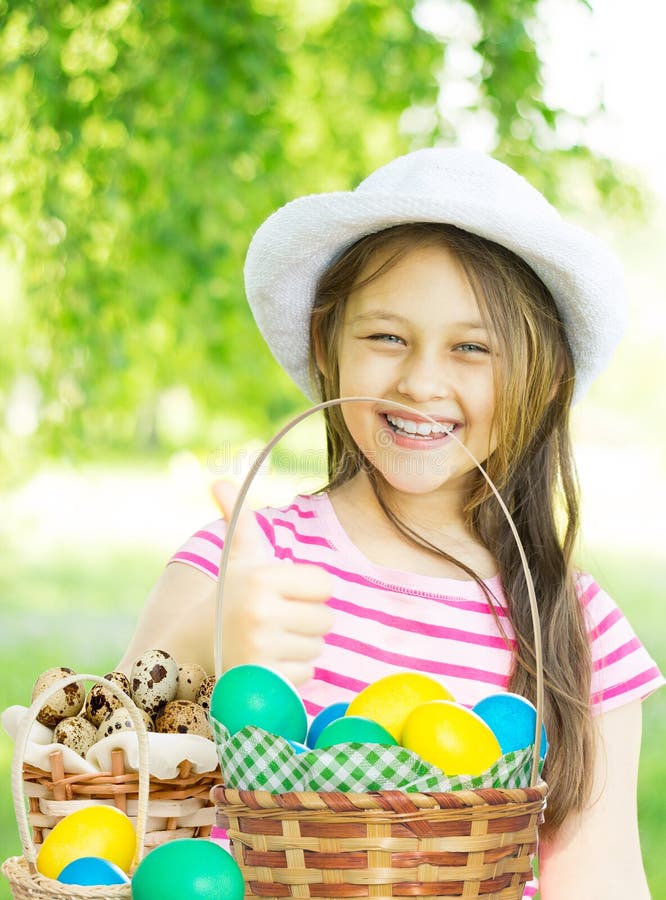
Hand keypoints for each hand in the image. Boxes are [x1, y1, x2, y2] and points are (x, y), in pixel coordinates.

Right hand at [212, 481, 333, 684]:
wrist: (190, 647)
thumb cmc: (228, 596)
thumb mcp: (236, 557)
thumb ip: (239, 518)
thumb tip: (219, 480)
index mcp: (262, 578)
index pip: (325, 585)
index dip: (309, 590)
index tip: (285, 593)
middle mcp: (261, 612)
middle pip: (326, 619)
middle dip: (307, 620)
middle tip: (278, 619)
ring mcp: (261, 650)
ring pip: (317, 648)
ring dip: (299, 646)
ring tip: (270, 640)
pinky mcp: (263, 681)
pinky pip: (306, 675)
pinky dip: (291, 672)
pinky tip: (267, 663)